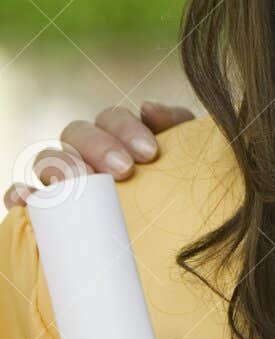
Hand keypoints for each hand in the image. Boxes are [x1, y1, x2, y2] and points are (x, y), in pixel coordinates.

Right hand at [5, 102, 195, 208]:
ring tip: (81, 183)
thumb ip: (177, 124)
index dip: (126, 128)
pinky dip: (19, 194)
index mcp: (118, 134)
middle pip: (76, 133)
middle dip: (98, 147)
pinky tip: (27, 199)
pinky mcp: (46, 210)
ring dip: (62, 167)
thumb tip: (147, 107)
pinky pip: (21, 196)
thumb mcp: (190, 154)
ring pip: (47, 159)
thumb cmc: (183, 188)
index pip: (111, 117)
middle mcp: (86, 152)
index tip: (150, 154)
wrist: (184, 231)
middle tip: (124, 170)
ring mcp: (63, 179)